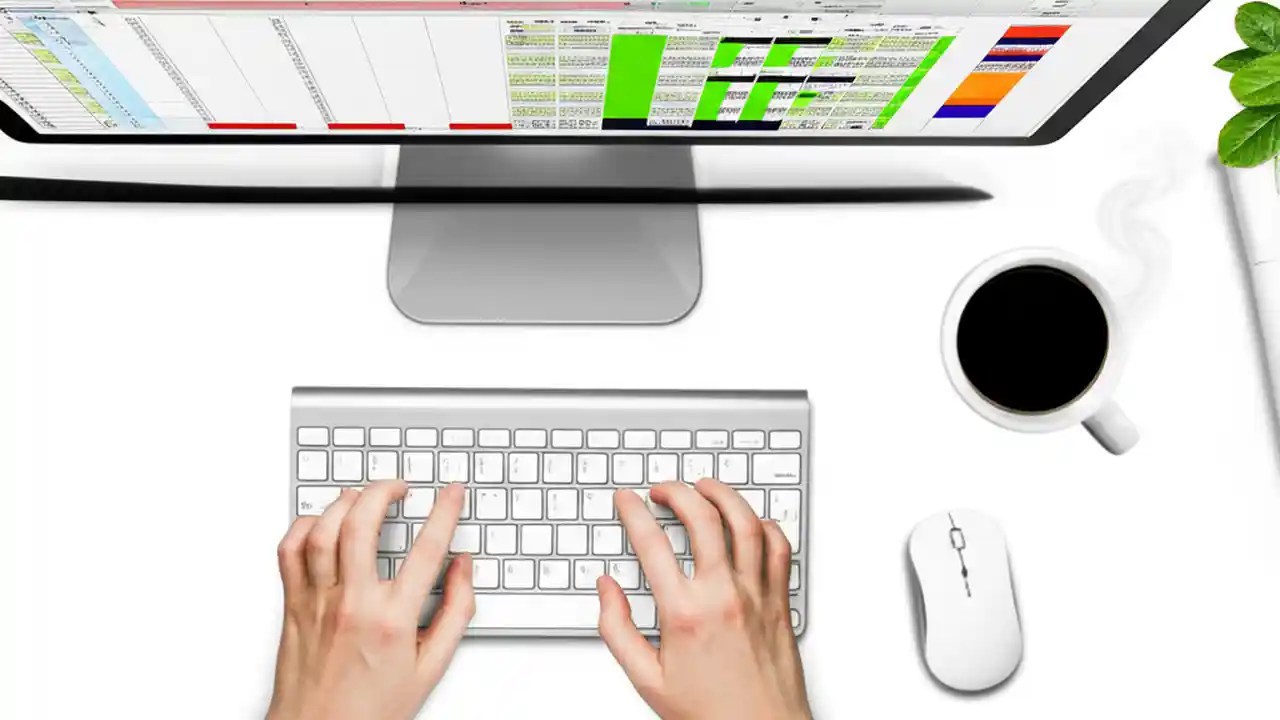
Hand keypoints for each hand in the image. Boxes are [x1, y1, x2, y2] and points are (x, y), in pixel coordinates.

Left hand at [268, 481, 474, 719]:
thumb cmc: (368, 711)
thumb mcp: (430, 668)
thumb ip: (455, 613)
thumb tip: (463, 570)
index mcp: (392, 621)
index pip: (427, 549)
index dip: (445, 512)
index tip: (452, 493)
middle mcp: (352, 604)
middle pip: (363, 523)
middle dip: (385, 490)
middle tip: (401, 486)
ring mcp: (317, 601)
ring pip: (323, 529)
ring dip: (345, 502)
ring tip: (364, 496)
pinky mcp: (292, 605)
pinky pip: (289, 551)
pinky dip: (304, 527)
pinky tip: (321, 523)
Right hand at [597, 479, 811, 719]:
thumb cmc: (711, 715)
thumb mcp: (646, 679)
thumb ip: (617, 629)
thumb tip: (606, 589)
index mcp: (685, 614)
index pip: (651, 544)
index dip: (632, 513)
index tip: (626, 501)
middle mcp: (724, 596)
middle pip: (702, 518)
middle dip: (677, 492)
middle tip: (662, 489)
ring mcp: (757, 595)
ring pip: (745, 522)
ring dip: (723, 494)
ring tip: (705, 487)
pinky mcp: (780, 602)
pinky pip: (778, 548)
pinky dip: (764, 525)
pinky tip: (749, 522)